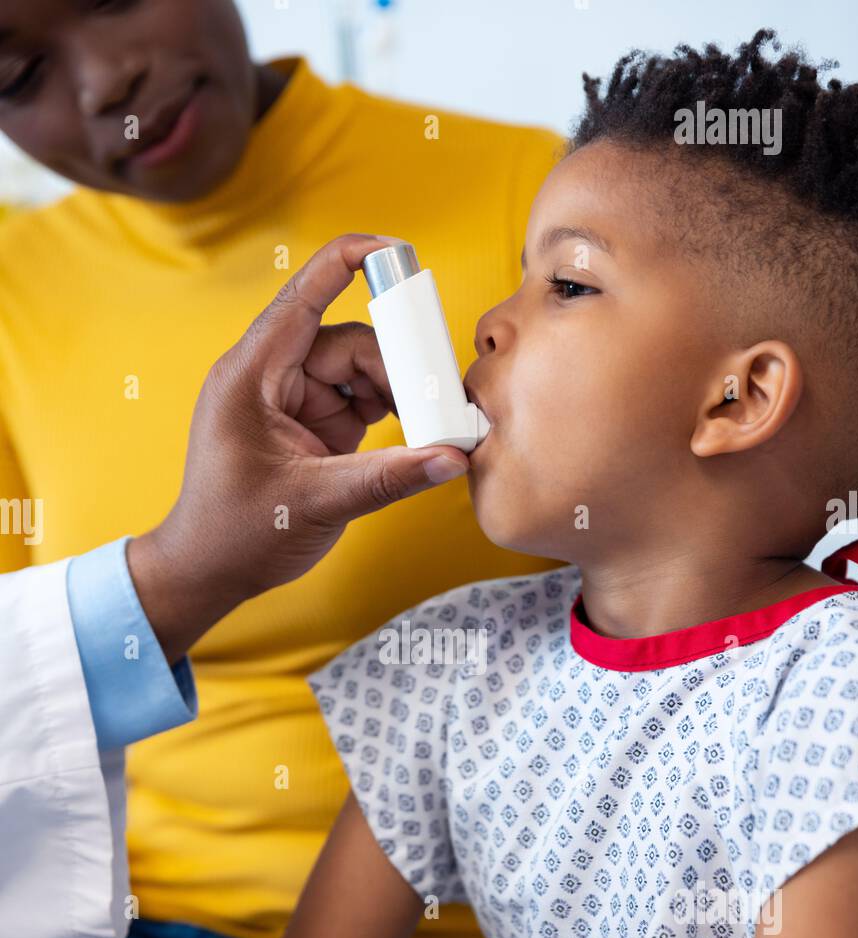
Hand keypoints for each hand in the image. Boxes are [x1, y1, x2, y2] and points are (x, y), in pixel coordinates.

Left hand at [128, 233, 470, 664]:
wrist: (209, 572)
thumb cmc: (236, 534)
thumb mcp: (316, 503)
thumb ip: (388, 477)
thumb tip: (453, 456)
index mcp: (251, 376)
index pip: (303, 297)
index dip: (349, 263)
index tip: (397, 250)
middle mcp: (270, 378)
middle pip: (346, 341)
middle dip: (392, 366)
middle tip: (433, 402)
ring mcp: (291, 401)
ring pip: (358, 371)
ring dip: (394, 393)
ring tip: (423, 429)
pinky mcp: (310, 427)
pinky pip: (357, 400)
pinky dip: (387, 413)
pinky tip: (409, 437)